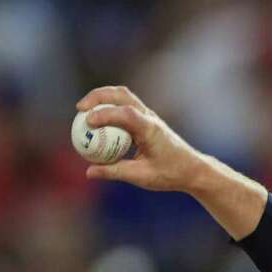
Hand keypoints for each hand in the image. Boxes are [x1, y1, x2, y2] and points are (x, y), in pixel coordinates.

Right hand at [77, 86, 204, 192]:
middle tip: (79, 109)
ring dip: (103, 97)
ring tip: (84, 110)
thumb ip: (115, 172)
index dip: (105, 114)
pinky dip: (109, 107)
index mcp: (151, 129)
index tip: (87, 122)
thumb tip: (89, 172)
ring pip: (124, 96)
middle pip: (122, 95)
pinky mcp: (147, 119)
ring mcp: (149, 116)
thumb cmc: (170, 173)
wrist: (192, 169)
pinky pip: (125, 106)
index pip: (126, 113)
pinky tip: (97, 119)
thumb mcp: (141, 176)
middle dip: (98, 97)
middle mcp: (150, 118)